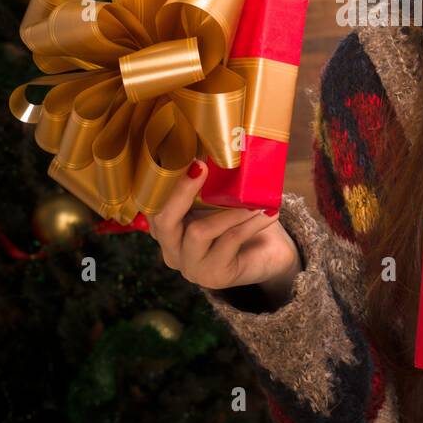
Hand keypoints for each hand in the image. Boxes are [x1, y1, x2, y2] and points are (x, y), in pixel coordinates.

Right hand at [148, 159, 299, 294]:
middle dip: (181, 192)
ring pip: (198, 232)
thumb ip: (210, 184)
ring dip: (229, 212)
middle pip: (163, 221)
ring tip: (254, 200)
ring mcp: (190, 267)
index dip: (165, 182)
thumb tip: (216, 146)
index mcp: (167, 229)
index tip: (184, 157)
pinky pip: (228, 242)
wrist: (269, 255)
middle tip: (202, 166)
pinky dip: (249, 224)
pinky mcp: (213, 276)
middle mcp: (171, 250)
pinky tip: (268, 214)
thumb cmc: (240, 221)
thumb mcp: (220, 201)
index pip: (153, 206)